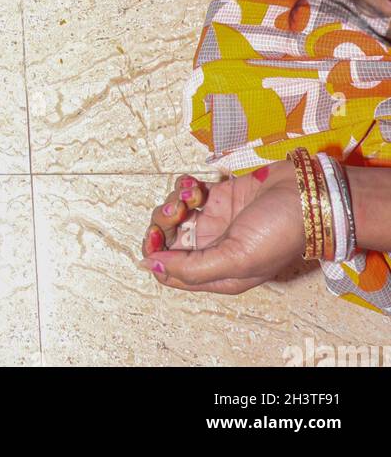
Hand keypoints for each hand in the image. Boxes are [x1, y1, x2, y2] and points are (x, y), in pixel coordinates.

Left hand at [139, 165, 305, 294]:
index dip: (155, 256)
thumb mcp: (237, 260)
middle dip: (163, 223)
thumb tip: (151, 266)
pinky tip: (198, 186)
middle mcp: (213, 250)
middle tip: (177, 210)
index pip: (169, 273)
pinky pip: (187, 192)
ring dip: (175, 200)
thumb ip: (192, 268)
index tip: (156, 236)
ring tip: (193, 194)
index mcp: (217, 274)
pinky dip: (185, 186)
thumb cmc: (281, 231)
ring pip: (174, 213)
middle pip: (166, 241)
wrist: (308, 194)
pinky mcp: (219, 197)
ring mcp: (215, 222)